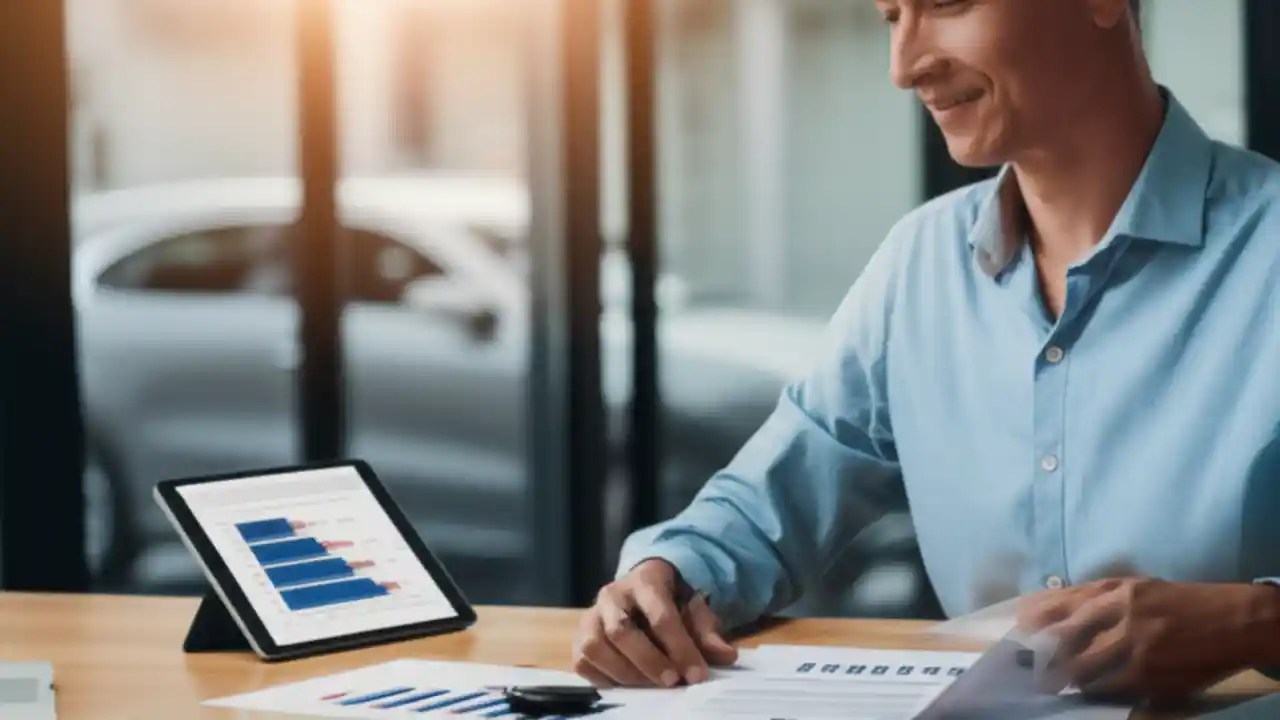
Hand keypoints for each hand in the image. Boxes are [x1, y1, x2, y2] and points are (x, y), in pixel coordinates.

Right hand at [572, 559, 738, 687]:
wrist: (643, 590)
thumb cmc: (672, 602)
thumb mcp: (694, 609)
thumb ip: (708, 633)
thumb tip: (727, 656)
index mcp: (645, 580)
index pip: (660, 615)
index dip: (680, 647)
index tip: (697, 674)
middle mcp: (612, 594)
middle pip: (621, 630)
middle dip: (648, 661)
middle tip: (672, 682)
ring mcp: (591, 614)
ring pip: (595, 646)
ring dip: (624, 672)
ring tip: (650, 685)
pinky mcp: (580, 636)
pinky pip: (582, 661)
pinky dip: (603, 678)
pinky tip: (628, 683)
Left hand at [1017, 578, 1279, 699]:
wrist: (1234, 621)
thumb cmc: (1181, 602)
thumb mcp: (1139, 587)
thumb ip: (1098, 597)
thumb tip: (1054, 608)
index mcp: (1116, 589)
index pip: (1062, 602)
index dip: (1035, 619)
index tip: (1018, 630)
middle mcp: (1121, 613)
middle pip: (1064, 635)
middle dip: (1042, 652)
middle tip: (1027, 664)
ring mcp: (1135, 644)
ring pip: (1082, 665)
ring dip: (1064, 676)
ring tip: (1050, 681)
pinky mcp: (1149, 673)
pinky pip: (1108, 686)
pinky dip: (1093, 689)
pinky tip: (1086, 691)